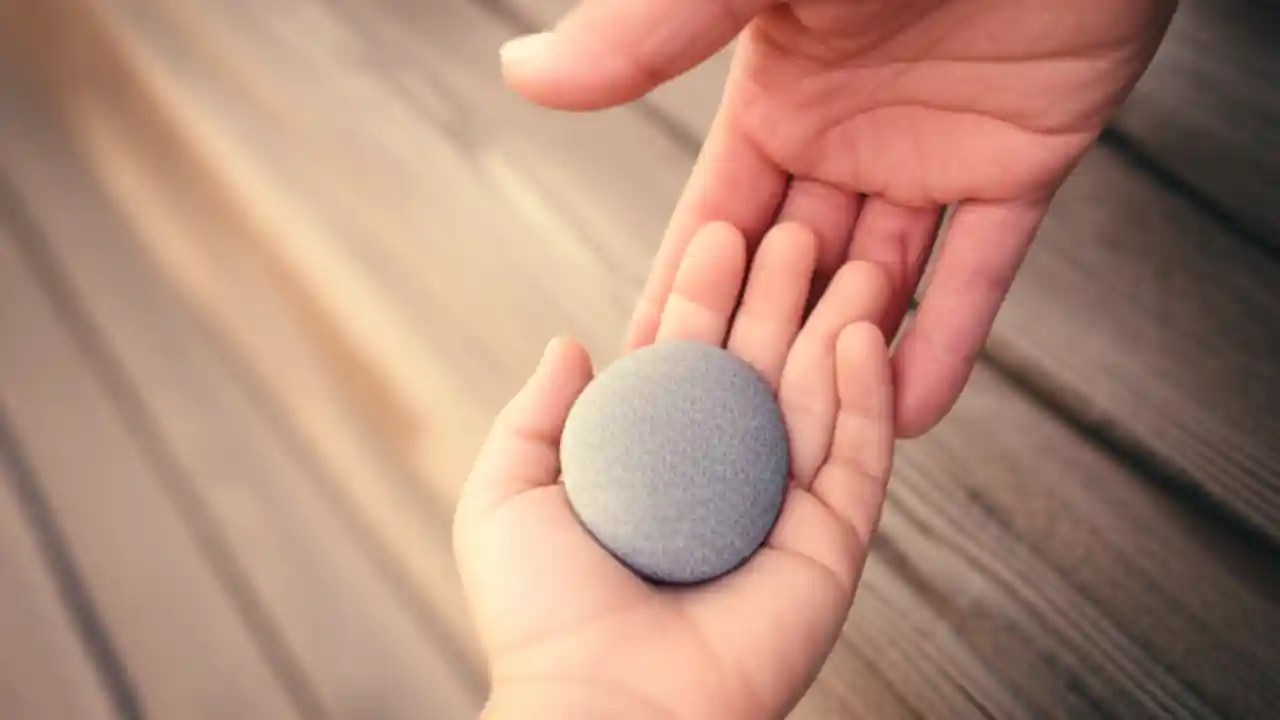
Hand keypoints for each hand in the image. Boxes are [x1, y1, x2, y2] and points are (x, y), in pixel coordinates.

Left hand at [454, 223, 893, 717]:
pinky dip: (864, 397)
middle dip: (780, 297)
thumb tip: (568, 343)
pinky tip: (859, 335)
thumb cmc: (541, 615)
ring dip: (837, 327)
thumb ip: (537, 416)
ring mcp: (778, 511)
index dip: (703, 297)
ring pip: (817, 402)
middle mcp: (721, 481)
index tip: (723, 232)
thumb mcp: (507, 493)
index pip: (687, 361)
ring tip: (854, 259)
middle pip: (760, 370)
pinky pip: (856, 460)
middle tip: (801, 227)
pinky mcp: (830, 547)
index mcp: (653, 463)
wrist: (602, 707)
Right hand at [499, 0, 1175, 435]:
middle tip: (721, 441)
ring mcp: (932, 153)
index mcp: (775, 97)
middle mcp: (846, 137)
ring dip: (848, 360)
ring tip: (807, 450)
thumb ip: (650, 32)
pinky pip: (982, 265)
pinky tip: (911, 413)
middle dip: (761, 351)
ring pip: (882, 281)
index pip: (713, 223)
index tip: (643, 380)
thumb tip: (523, 75)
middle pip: (793, 270)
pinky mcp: (1022, 158)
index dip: (681, 301)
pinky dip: (953, 337)